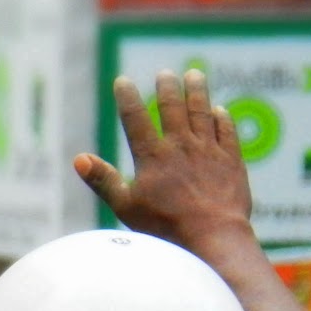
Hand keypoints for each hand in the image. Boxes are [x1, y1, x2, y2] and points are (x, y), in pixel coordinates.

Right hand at [73, 70, 253, 251]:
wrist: (213, 236)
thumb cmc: (165, 227)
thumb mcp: (126, 207)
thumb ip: (103, 180)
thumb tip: (79, 158)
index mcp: (153, 156)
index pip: (135, 118)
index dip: (127, 97)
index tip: (122, 81)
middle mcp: (181, 146)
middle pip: (173, 107)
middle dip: (167, 88)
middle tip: (165, 74)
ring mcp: (209, 151)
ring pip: (202, 112)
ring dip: (197, 92)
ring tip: (194, 75)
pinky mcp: (231, 161)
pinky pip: (227, 132)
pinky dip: (222, 119)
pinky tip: (220, 111)